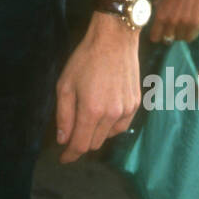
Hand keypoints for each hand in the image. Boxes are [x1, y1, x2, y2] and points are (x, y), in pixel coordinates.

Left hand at [55, 16, 141, 163]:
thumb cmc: (85, 59)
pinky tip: (102, 115)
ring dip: (95, 135)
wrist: (114, 39)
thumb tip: (63, 139)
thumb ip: (63, 115)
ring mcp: (126, 110)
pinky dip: (110, 127)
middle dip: (80, 143)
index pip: (80, 145)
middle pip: (94, 144)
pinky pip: (121, 126)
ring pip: (108, 136)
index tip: (63, 159)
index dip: (70, 155)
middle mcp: (112, 115)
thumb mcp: (65, 85)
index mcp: (91, 111)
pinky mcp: (135, 104)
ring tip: (86, 119)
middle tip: (70, 135)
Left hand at [149, 0, 198, 44]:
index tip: (159, 33)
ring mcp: (185, 24)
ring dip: (179, 34)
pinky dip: (189, 34)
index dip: (156, 35)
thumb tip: (156, 17)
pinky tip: (189, 27)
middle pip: (167, 39)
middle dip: (168, 34)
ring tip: (181, 26)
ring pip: (180, 39)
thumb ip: (158, 8)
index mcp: (161, 15)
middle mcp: (172, 22)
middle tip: (171, 29)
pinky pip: (191, 37)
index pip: (155, 36)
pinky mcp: (198, 24)